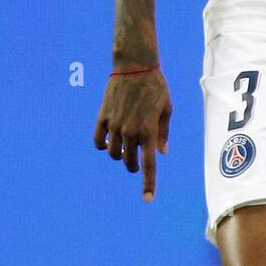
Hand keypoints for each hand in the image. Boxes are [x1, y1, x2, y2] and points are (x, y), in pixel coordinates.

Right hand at [93, 67, 172, 201]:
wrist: (135, 66)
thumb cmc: (156, 87)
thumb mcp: (167, 110)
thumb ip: (163, 133)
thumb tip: (161, 153)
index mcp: (149, 131)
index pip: (149, 165)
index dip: (148, 184)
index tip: (147, 199)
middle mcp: (130, 132)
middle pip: (129, 162)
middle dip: (134, 165)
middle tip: (137, 160)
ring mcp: (114, 125)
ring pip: (113, 154)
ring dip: (119, 155)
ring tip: (125, 147)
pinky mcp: (102, 118)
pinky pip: (99, 141)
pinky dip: (103, 145)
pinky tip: (109, 142)